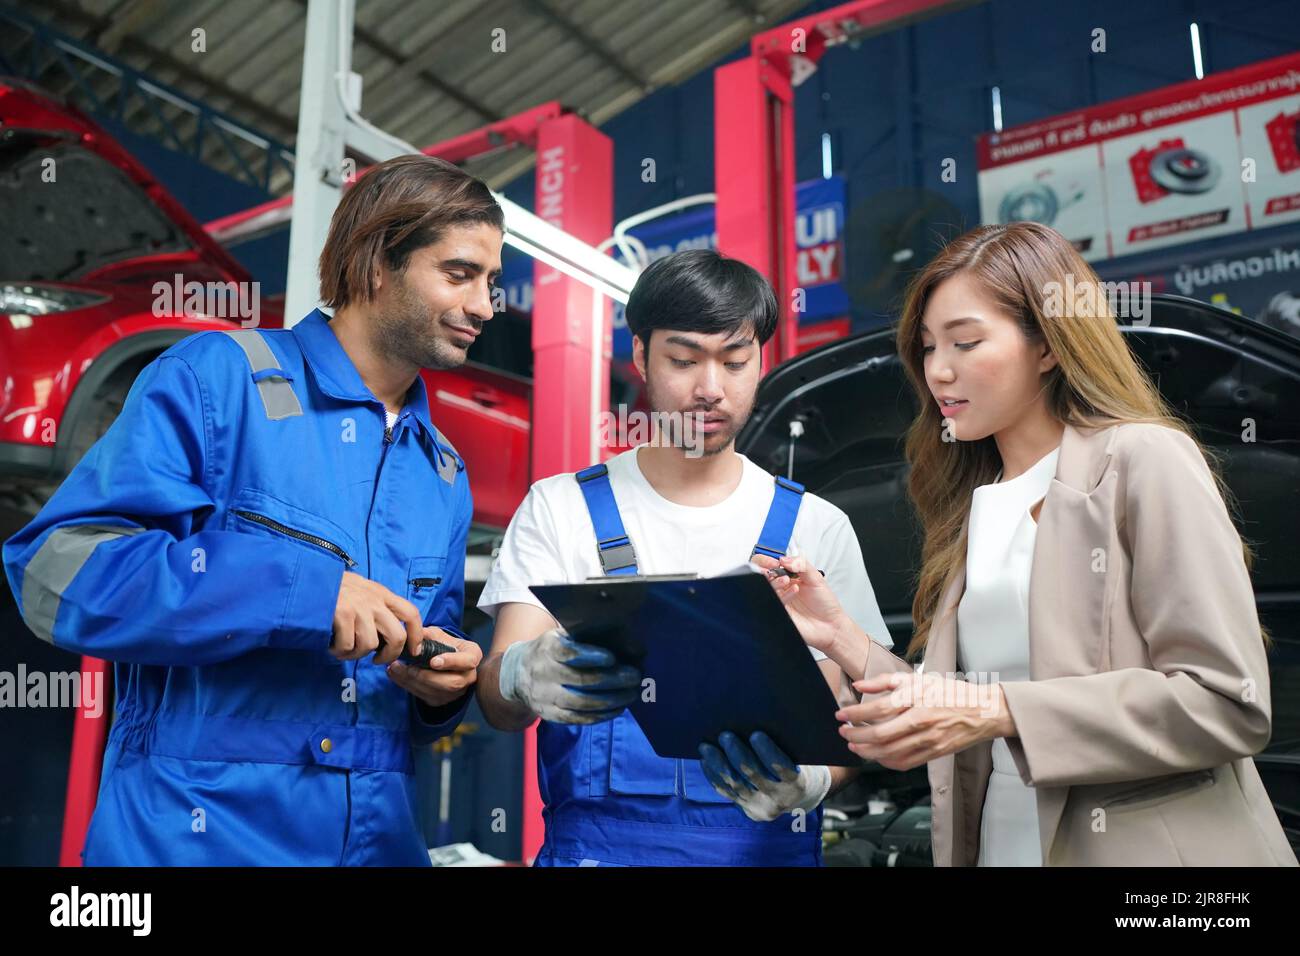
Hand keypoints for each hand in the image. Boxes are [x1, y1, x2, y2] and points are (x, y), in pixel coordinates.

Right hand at [331, 571, 423, 662]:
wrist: (306, 578)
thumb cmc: (332, 588)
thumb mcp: (360, 589)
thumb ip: (375, 606)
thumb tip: (386, 633)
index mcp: (381, 593)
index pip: (411, 614)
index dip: (417, 635)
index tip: (413, 650)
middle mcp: (374, 600)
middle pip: (397, 636)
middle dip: (389, 655)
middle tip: (377, 660)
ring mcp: (359, 607)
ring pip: (370, 645)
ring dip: (355, 654)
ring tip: (344, 647)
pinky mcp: (342, 614)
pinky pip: (348, 646)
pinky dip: (339, 651)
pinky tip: (332, 644)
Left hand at [386, 627, 481, 708]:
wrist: (443, 660)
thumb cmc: (444, 645)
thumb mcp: (439, 635)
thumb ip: (428, 635)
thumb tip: (414, 635)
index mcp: (473, 655)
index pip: (467, 661)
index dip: (451, 662)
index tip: (433, 661)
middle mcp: (469, 677)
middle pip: (452, 683)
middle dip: (426, 676)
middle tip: (407, 667)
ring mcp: (457, 692)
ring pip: (436, 692)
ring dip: (412, 682)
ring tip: (395, 668)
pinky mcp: (442, 700)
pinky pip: (425, 697)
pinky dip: (408, 686)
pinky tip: (396, 675)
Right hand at [499, 627, 640, 723]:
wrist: (516, 673)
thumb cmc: (550, 650)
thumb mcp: (558, 636)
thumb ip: (582, 637)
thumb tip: (621, 637)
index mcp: (547, 648)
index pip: (568, 652)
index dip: (591, 656)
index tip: (612, 658)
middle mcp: (544, 673)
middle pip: (580, 680)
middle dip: (612, 680)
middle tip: (634, 677)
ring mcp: (545, 696)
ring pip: (581, 702)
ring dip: (611, 700)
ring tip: (631, 694)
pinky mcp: (550, 715)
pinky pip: (578, 718)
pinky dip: (600, 715)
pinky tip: (617, 708)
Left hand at [697, 730, 830, 821]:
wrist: (800, 796)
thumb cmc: (798, 763)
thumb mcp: (799, 756)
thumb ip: (783, 744)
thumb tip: (755, 719)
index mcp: (797, 784)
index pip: (782, 768)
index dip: (768, 752)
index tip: (756, 734)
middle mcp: (778, 799)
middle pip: (754, 776)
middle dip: (737, 754)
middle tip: (725, 735)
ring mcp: (760, 807)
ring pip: (735, 785)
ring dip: (718, 764)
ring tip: (706, 747)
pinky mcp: (746, 811)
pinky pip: (727, 792)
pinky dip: (714, 775)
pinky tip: (706, 761)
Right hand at [750, 553, 851, 654]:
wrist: (830, 625)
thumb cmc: (825, 604)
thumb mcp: (816, 577)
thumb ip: (802, 564)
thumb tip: (785, 559)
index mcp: (788, 576)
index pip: (769, 564)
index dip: (767, 560)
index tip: (776, 561)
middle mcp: (781, 588)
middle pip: (761, 576)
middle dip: (763, 570)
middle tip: (773, 568)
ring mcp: (779, 600)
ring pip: (766, 588)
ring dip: (774, 581)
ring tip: (786, 580)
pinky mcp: (779, 612)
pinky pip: (775, 601)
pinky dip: (784, 594)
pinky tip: (795, 590)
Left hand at [835, 672, 1012, 770]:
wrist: (983, 711)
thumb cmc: (950, 692)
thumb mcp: (918, 678)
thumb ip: (886, 681)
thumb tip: (859, 686)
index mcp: (915, 698)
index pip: (876, 709)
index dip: (854, 714)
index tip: (841, 715)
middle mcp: (920, 720)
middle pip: (879, 734)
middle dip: (855, 736)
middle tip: (843, 733)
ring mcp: (927, 739)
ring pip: (889, 752)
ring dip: (866, 752)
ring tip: (854, 746)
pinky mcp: (933, 754)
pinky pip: (904, 763)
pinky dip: (885, 762)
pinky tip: (876, 756)